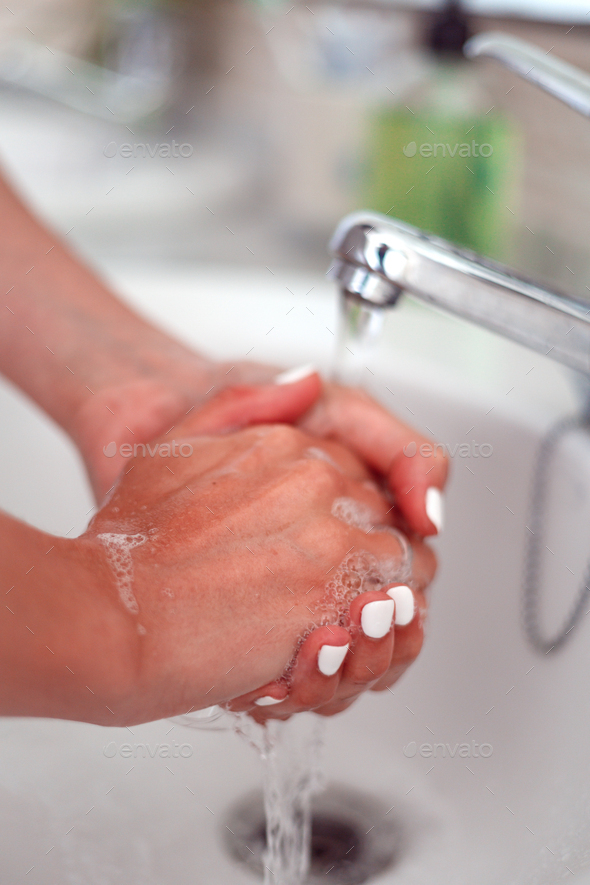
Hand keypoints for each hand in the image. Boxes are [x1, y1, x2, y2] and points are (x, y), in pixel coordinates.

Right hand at [82, 381, 432, 725]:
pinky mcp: (334, 595)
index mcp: (285, 444)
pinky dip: (369, 631)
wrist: (107, 618)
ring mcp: (330, 534)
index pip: (356, 473)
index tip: (315, 551)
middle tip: (326, 594)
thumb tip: (308, 382)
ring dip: (373, 594)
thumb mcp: (171, 449)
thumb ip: (245, 406)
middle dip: (364, 556)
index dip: (342, 520)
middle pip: (381, 516)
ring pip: (397, 562)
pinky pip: (389, 610)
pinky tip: (325, 641)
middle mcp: (316, 480)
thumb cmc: (128, 546)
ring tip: (328, 621)